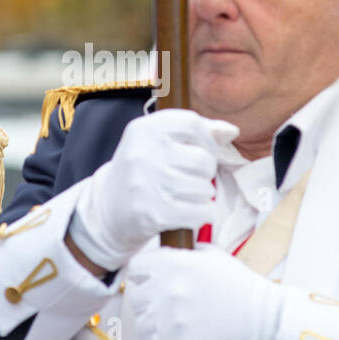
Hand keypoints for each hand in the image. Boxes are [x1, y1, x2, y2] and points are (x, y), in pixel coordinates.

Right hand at [70, 109, 236, 269]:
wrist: (107, 209)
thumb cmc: (142, 171)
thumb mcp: (158, 142)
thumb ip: (195, 132)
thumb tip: (231, 131)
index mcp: (144, 129)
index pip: (192, 124)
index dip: (207, 139)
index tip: (205, 151)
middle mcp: (142, 153)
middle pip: (204, 160)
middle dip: (205, 173)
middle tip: (189, 178)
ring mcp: (146, 184)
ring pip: (205, 189)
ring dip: (202, 196)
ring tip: (183, 195)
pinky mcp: (153, 214)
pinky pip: (201, 212)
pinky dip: (201, 215)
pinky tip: (187, 212)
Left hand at [125, 244, 284, 339]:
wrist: (264, 323)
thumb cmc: (240, 289)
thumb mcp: (213, 258)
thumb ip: (185, 253)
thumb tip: (167, 253)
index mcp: (174, 263)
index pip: (136, 269)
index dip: (144, 278)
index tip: (154, 285)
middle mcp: (168, 289)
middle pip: (136, 299)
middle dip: (150, 305)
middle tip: (170, 311)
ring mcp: (170, 320)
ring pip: (141, 327)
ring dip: (155, 330)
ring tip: (177, 330)